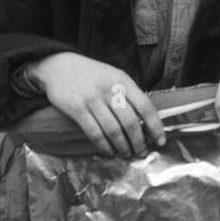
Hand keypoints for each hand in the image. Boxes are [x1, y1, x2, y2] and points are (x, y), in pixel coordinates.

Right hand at [28, 53, 164, 158]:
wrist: (59, 66)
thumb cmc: (91, 74)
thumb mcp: (114, 76)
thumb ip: (128, 94)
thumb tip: (145, 121)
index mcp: (123, 81)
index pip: (146, 106)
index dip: (155, 126)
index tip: (160, 141)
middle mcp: (110, 90)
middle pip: (131, 122)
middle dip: (139, 141)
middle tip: (142, 153)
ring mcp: (93, 99)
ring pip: (113, 130)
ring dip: (123, 146)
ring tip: (126, 155)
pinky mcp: (77, 109)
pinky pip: (94, 132)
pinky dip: (104, 146)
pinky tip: (108, 152)